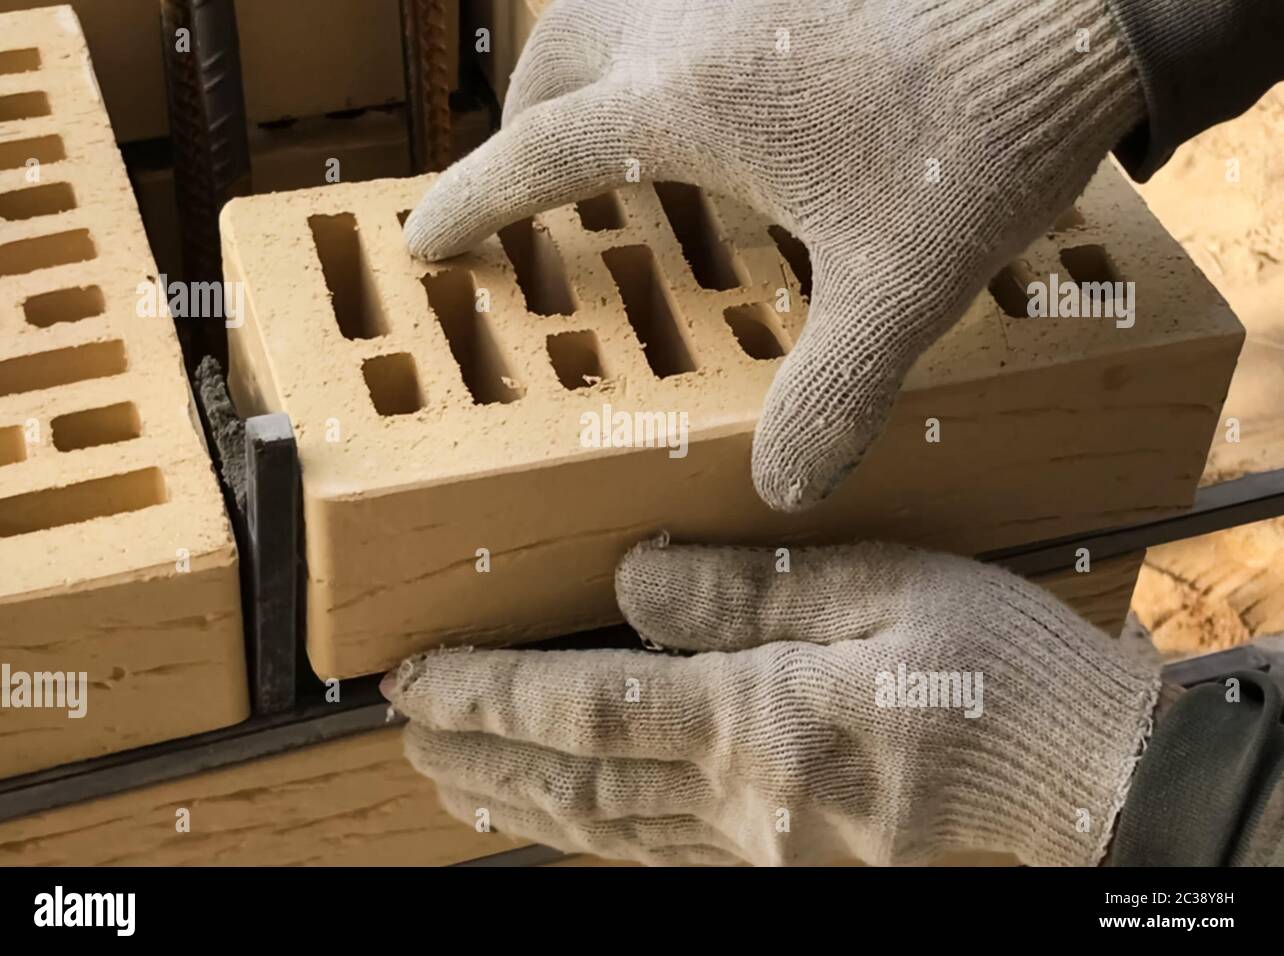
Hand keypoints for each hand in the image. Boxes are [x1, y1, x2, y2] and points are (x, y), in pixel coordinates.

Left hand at [386, 540, 1160, 865]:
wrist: (1080, 778)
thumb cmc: (997, 669)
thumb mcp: (886, 587)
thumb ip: (749, 587)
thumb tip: (632, 576)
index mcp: (766, 720)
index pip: (587, 708)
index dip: (488, 694)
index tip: (415, 677)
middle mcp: (746, 798)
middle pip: (574, 783)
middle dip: (476, 753)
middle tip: (400, 727)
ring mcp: (761, 844)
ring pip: (602, 832)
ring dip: (512, 801)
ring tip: (444, 776)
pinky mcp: (782, 860)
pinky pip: (656, 852)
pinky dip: (585, 835)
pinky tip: (551, 819)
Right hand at [403, 0, 1144, 510]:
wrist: (1068, 20)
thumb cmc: (975, 142)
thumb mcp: (898, 288)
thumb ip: (831, 392)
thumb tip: (781, 488)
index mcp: (681, 104)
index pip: (536, 153)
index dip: (471, 202)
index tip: (423, 238)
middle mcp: (684, 26)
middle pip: (553, 64)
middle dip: (523, 130)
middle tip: (528, 193)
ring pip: (607, 9)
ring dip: (581, 71)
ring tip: (601, 135)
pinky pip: (675, 2)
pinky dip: (651, 41)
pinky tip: (705, 86)